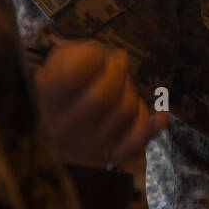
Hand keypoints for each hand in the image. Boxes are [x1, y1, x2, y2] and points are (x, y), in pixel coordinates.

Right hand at [35, 40, 168, 168]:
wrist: (74, 119)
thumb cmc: (77, 81)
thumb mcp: (69, 57)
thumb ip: (86, 53)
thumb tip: (120, 60)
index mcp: (48, 97)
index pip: (71, 76)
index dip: (94, 59)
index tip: (100, 57)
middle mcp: (61, 127)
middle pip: (102, 97)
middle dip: (118, 75)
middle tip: (118, 70)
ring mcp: (87, 146)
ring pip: (124, 112)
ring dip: (131, 94)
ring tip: (122, 93)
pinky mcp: (112, 156)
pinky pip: (135, 144)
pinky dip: (152, 127)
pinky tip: (160, 113)